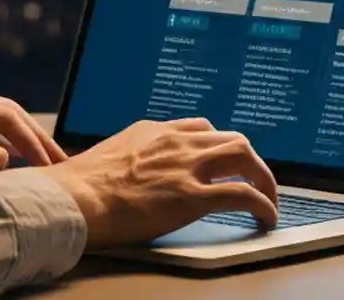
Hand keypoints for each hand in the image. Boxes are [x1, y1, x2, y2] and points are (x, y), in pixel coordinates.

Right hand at [40, 117, 277, 247]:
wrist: (75, 198)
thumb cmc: (80, 185)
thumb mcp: (109, 156)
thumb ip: (130, 158)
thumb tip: (129, 175)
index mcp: (154, 131)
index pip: (200, 127)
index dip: (217, 145)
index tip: (222, 160)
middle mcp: (176, 142)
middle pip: (230, 138)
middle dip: (248, 159)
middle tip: (255, 178)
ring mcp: (187, 167)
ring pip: (243, 156)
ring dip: (263, 176)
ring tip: (268, 196)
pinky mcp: (193, 197)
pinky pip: (242, 195)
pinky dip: (262, 204)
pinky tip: (266, 217)